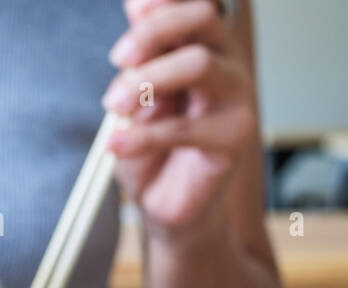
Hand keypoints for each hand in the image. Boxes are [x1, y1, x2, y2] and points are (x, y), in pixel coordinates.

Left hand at [104, 0, 258, 238]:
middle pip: (202, 19)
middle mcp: (224, 65)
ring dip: (147, 80)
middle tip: (118, 59)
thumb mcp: (132, 101)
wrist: (162, 205)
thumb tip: (137, 4)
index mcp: (200, 48)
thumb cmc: (150, 151)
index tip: (134, 9)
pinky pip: (185, 128)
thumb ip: (137, 60)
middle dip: (152, 33)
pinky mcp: (234, 138)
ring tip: (115, 106)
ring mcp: (235, 99)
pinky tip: (116, 144)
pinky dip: (141, 136)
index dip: (164, 2)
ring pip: (199, 64)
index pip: (194, 6)